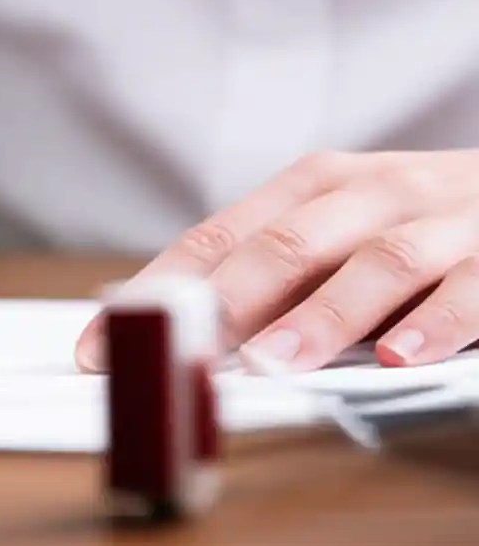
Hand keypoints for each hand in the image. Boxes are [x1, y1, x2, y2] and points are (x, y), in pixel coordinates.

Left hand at [75, 150, 478, 372]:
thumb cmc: (417, 221)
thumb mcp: (338, 230)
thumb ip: (271, 274)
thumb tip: (177, 333)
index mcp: (312, 186)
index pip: (218, 237)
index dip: (156, 290)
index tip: (103, 343)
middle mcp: (370, 193)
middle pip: (286, 243)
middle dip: (226, 300)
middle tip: (184, 348)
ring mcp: (441, 221)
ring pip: (375, 263)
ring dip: (320, 315)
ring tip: (274, 360)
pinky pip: (469, 290)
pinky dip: (435, 324)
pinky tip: (399, 357)